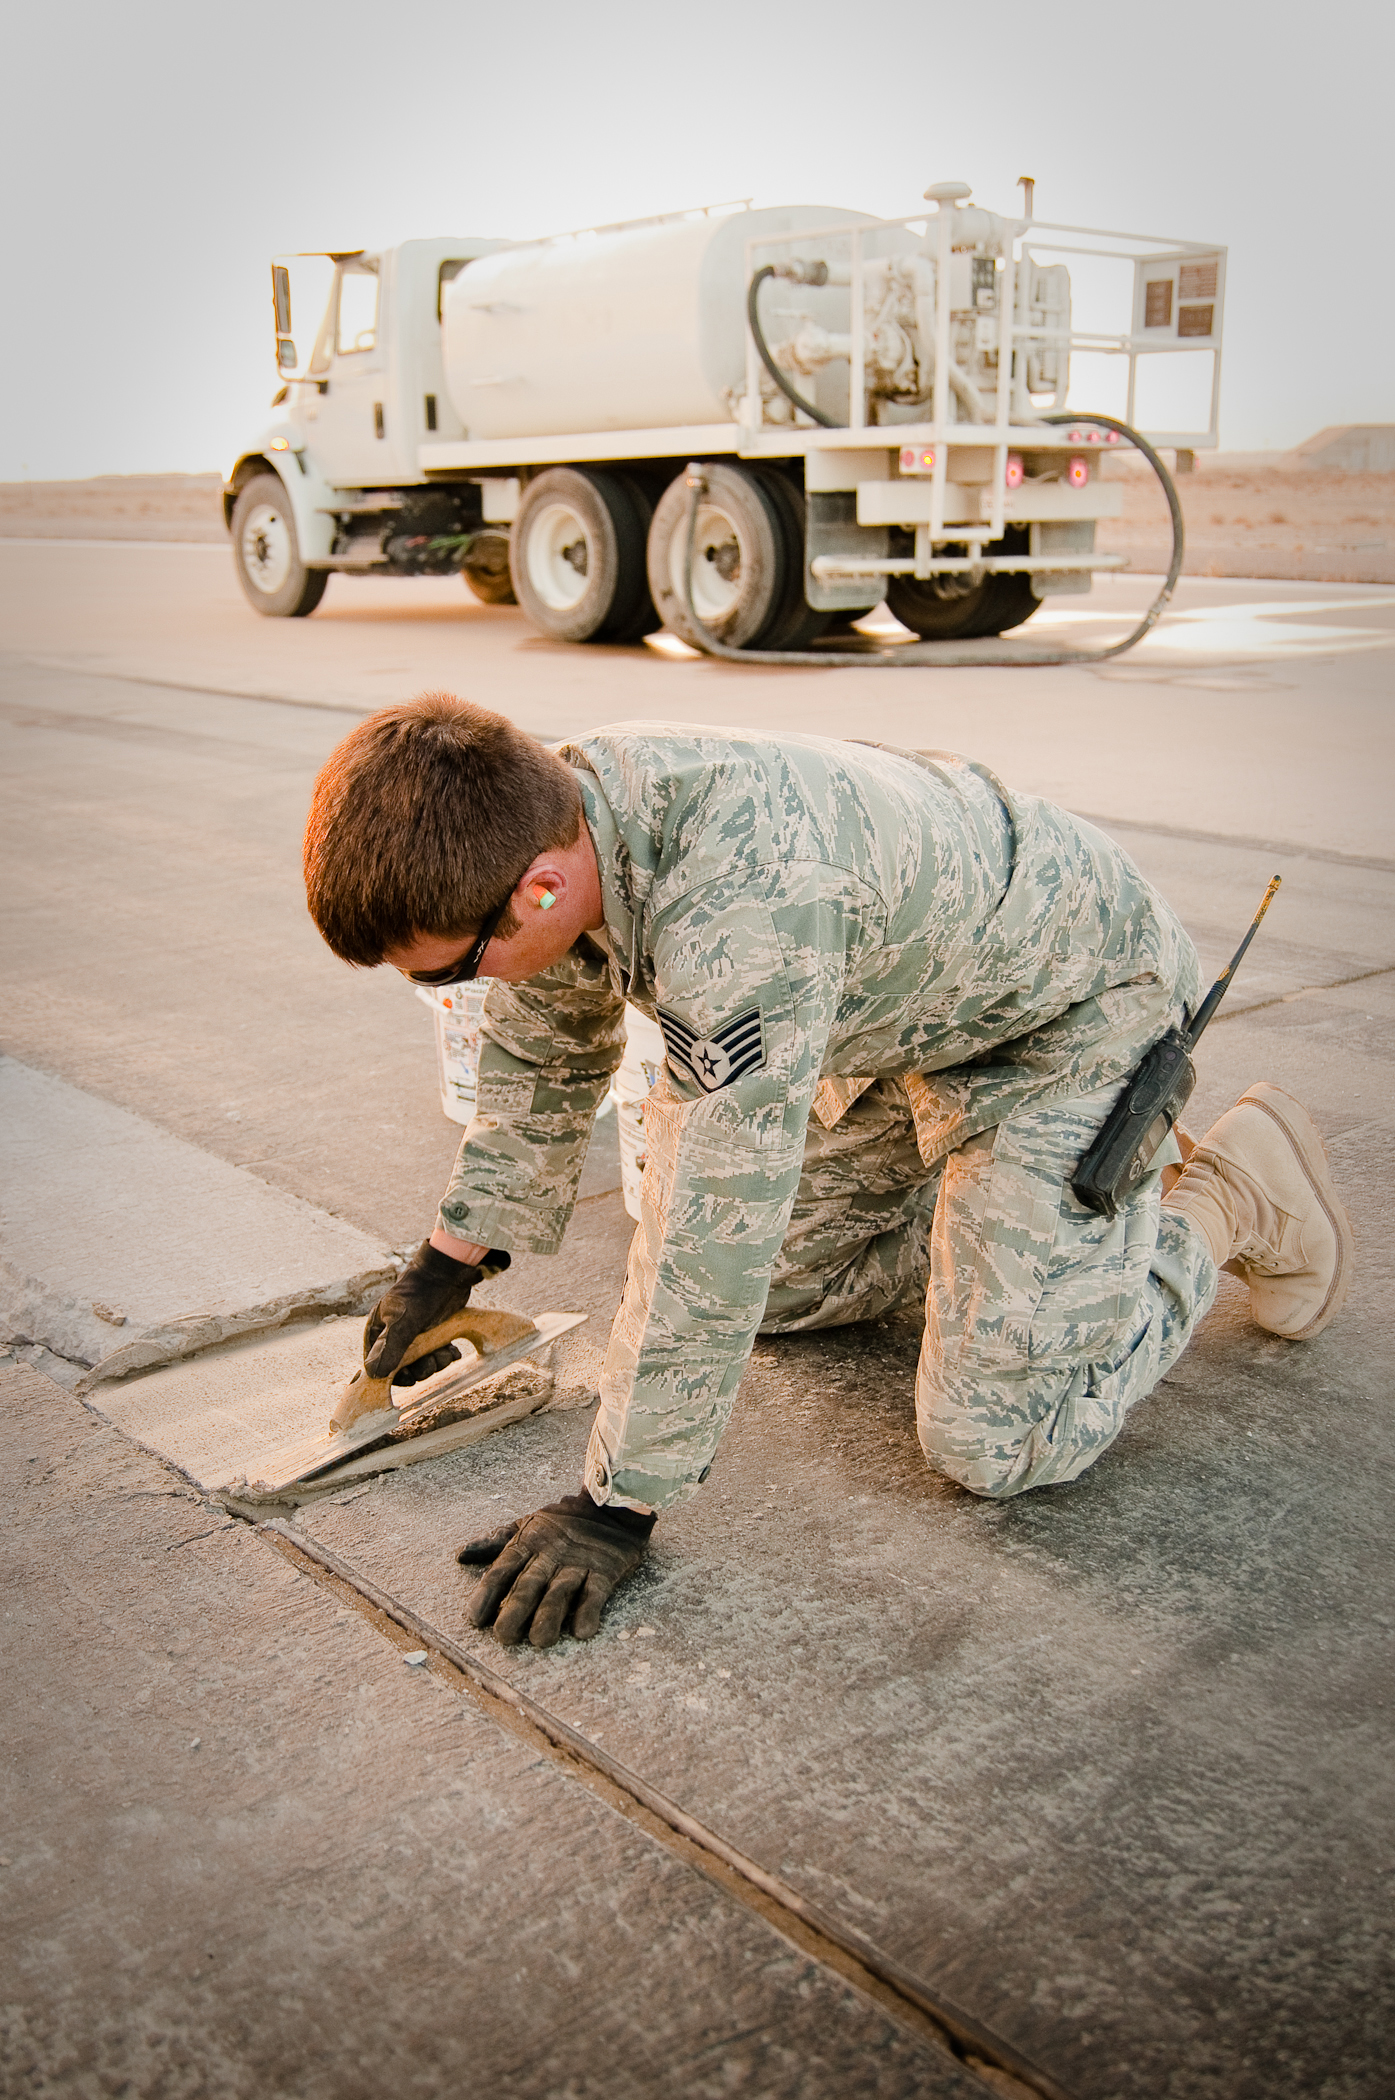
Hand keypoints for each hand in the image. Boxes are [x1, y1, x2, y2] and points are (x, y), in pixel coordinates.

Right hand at [364, 1239, 509, 1388]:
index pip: (377, 1362)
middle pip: (402, 1366)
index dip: (393, 1374)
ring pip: (421, 1361)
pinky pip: (436, 1353)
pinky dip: (445, 1356)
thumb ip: (389, 1348)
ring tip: (446, 1354)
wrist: (449, 1271)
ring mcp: (414, 1333)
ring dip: (435, 1363)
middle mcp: (393, 1332)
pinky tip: (453, 1352)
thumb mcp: (403, 1322)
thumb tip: (373, 1374)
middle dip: (419, 1368)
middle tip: (432, 1363)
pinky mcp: (433, 1332)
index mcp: (378, 1328)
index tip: (410, 1378)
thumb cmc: (420, 1292)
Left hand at [458, 1492, 655, 1647]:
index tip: (475, 1618)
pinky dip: (590, 1610)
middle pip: (529, 1585)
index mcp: (528, 1544)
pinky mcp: (604, 1571)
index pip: (502, 1569)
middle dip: (515, 1610)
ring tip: (540, 1640)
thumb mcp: (526, 1525)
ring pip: (560, 1591)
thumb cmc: (562, 1521)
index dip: (487, 1593)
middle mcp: (550, 1555)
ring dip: (550, 1616)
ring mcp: (577, 1563)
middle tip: (504, 1636)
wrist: (610, 1506)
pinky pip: (596, 1592)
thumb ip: (495, 1542)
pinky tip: (582, 1630)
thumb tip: (460, 1554)